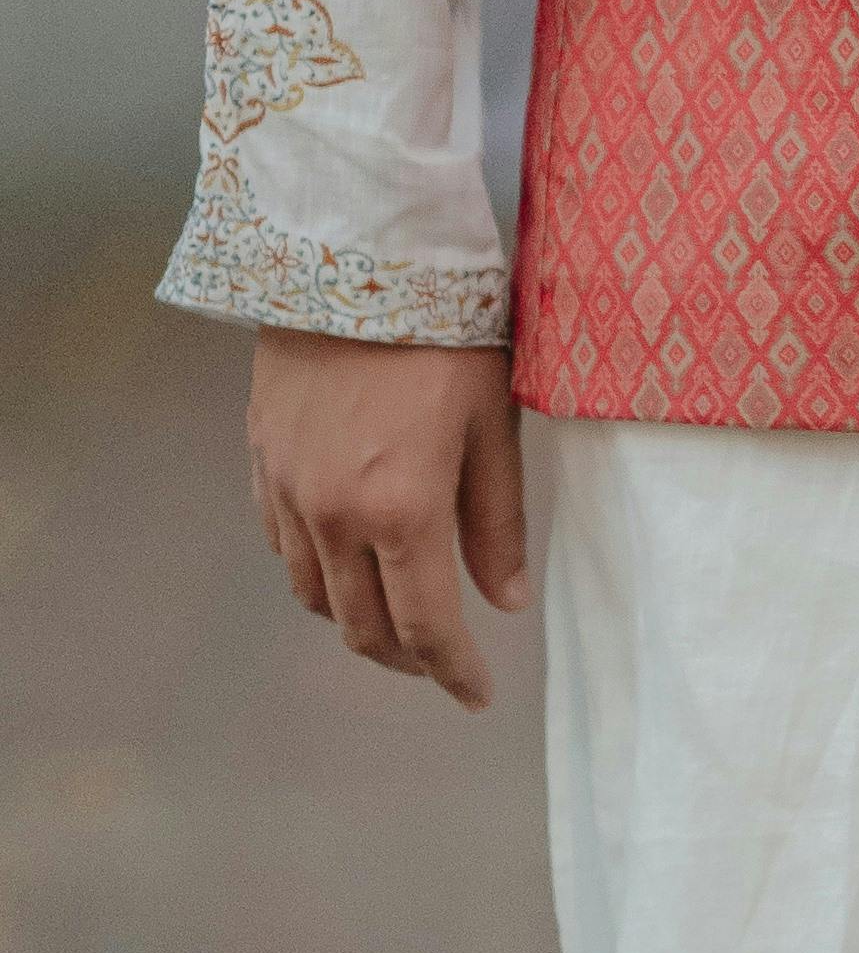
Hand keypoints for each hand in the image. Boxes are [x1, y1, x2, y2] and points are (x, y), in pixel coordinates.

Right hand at [250, 333, 529, 704]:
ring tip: (398, 616)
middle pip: (361, 627)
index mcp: (401, 510)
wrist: (351, 256)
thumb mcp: (493, 423)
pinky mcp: (260, 462)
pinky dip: (316, 574)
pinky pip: (281, 547)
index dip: (452, 672)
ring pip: (313, 595)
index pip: (424, 627)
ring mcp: (286, 492)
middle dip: (406, 659)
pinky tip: (347, 562)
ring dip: (356, 621)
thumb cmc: (444, 332)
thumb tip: (505, 600)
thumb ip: (496, 520)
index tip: (477, 695)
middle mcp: (331, 516)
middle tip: (443, 662)